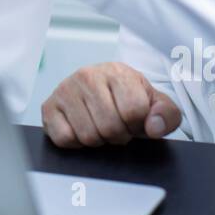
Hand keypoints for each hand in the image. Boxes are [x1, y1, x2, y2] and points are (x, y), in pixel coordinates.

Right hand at [42, 62, 181, 147]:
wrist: (100, 91)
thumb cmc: (127, 99)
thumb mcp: (155, 103)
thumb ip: (166, 114)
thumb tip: (153, 127)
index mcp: (117, 72)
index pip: (134, 110)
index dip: (137, 125)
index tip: (134, 121)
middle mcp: (88, 76)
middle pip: (109, 126)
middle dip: (117, 135)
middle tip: (117, 127)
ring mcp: (65, 90)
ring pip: (88, 135)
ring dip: (98, 140)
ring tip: (100, 127)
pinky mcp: (48, 107)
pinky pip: (65, 138)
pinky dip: (76, 142)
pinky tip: (81, 129)